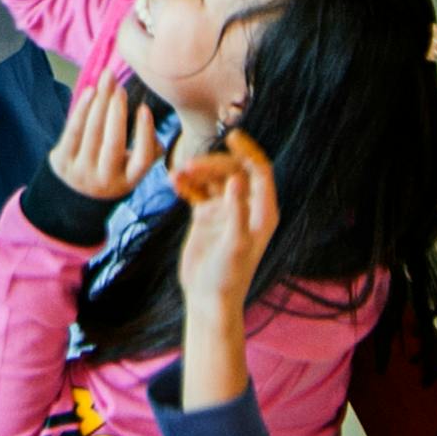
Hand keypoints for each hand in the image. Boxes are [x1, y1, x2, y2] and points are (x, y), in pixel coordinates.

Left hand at [49, 70, 159, 207]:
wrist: (75, 192)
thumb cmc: (113, 168)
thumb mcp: (132, 168)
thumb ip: (149, 149)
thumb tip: (151, 121)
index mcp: (128, 181)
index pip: (142, 158)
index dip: (145, 133)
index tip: (145, 108)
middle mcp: (105, 181)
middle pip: (114, 144)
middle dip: (117, 113)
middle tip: (120, 88)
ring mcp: (82, 173)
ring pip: (93, 133)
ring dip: (100, 104)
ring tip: (107, 81)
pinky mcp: (62, 162)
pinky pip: (73, 131)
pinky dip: (82, 109)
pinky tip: (90, 91)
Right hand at [177, 134, 279, 317]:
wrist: (207, 298)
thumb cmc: (227, 276)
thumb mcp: (234, 244)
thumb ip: (237, 211)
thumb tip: (235, 179)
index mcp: (262, 211)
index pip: (260, 171)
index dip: (249, 152)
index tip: (232, 136)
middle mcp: (246, 206)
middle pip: (232, 170)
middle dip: (213, 164)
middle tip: (190, 165)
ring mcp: (225, 209)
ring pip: (212, 178)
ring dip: (196, 172)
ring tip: (176, 174)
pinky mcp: (206, 215)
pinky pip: (197, 190)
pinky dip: (187, 184)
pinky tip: (174, 182)